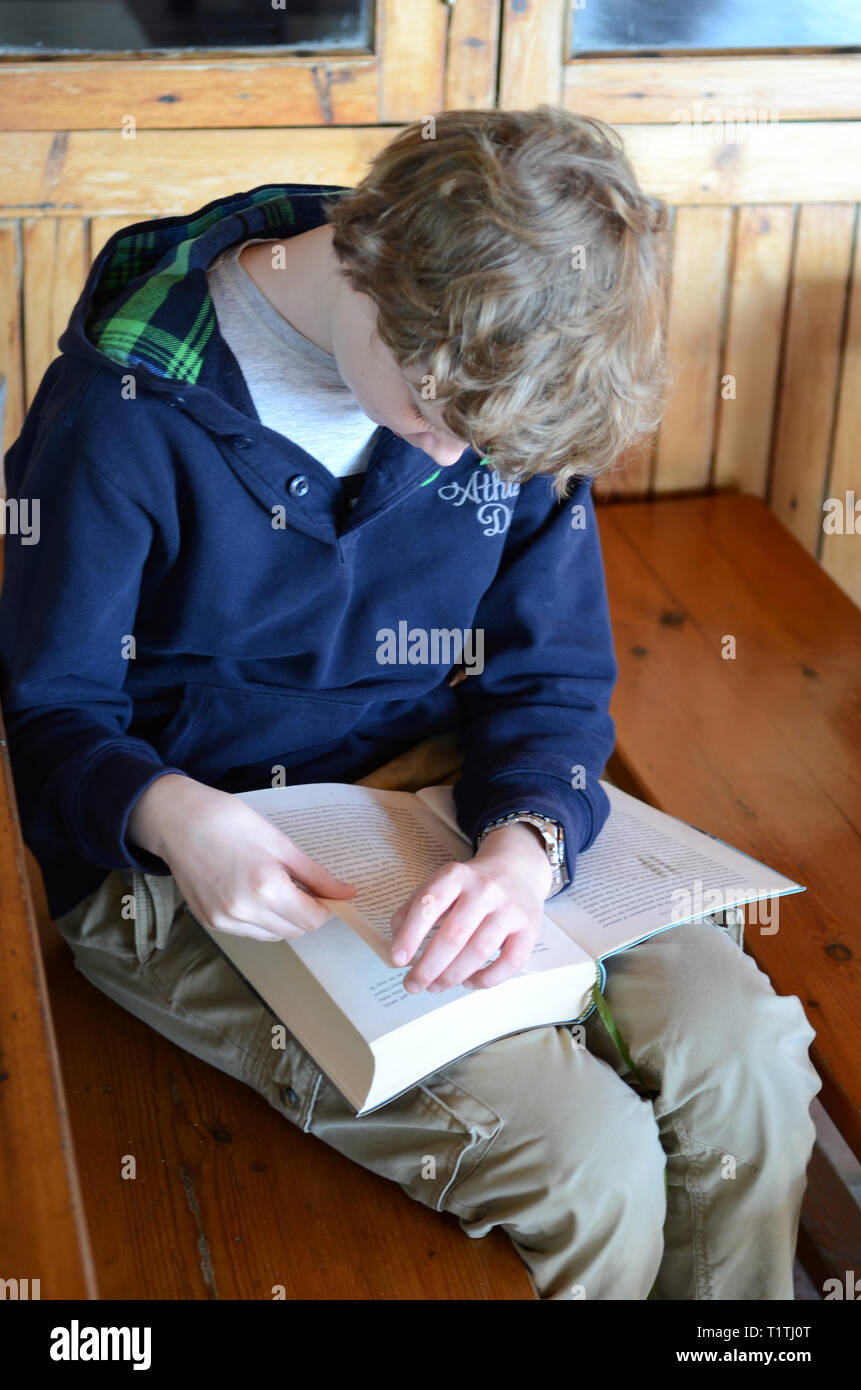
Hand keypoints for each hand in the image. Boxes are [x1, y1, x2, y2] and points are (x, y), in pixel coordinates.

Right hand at [127, 773, 356, 941]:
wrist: (177, 820)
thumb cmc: (229, 821)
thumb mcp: (279, 843)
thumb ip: (315, 874)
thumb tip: (345, 893)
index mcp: (267, 888)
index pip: (312, 919)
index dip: (326, 908)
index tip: (328, 894)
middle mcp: (245, 912)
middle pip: (294, 931)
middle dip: (306, 913)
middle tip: (305, 887)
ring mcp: (224, 920)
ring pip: (272, 935)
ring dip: (283, 919)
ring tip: (277, 886)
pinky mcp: (210, 921)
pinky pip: (248, 931)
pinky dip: (260, 919)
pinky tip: (254, 892)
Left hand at [388, 822, 551, 993]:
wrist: (519, 869)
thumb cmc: (472, 884)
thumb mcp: (442, 883)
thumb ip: (416, 907)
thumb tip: (398, 940)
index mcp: (456, 875)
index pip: (428, 905)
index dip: (410, 935)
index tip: (397, 960)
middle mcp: (485, 890)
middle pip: (453, 935)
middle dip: (428, 967)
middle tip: (413, 984)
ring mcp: (510, 910)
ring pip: (479, 952)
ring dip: (452, 976)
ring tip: (436, 986)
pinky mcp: (529, 929)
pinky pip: (509, 963)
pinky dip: (486, 979)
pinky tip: (469, 982)